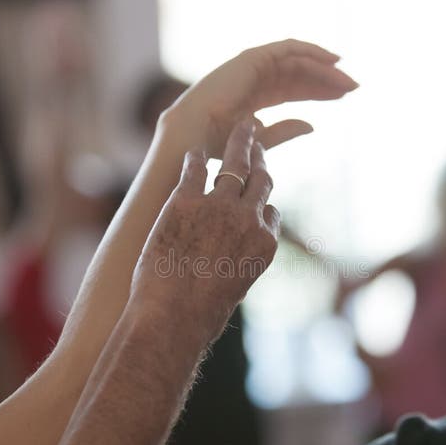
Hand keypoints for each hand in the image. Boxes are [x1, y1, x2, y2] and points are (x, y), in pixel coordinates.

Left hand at [131, 120, 278, 343]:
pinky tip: (194, 149)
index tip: (257, 193)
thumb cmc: (200, 316)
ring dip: (240, 142)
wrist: (173, 317)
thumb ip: (237, 266)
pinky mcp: (185, 200)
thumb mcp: (232, 291)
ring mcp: (218, 206)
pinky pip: (195, 168)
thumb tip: (228, 264)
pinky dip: (196, 157)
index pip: (271, 213)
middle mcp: (248, 219)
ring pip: (236, 163)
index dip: (262, 203)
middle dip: (261, 158)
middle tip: (258, 142)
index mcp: (264, 244)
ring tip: (242, 127)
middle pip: (261, 179)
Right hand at [162, 39, 357, 156]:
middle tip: (353, 87)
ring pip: (297, 62)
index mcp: (252, 96)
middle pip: (298, 74)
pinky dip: (311, 51)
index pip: (292, 89)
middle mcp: (253, 78)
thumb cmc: (218, 145)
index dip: (317, 91)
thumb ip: (285, 130)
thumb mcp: (259, 140)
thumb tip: (312, 125)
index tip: (342, 97)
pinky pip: (288, 49)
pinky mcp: (253, 59)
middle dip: (326, 79)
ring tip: (347, 79)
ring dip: (323, 68)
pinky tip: (332, 59)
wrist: (195, 135)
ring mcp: (252, 67)